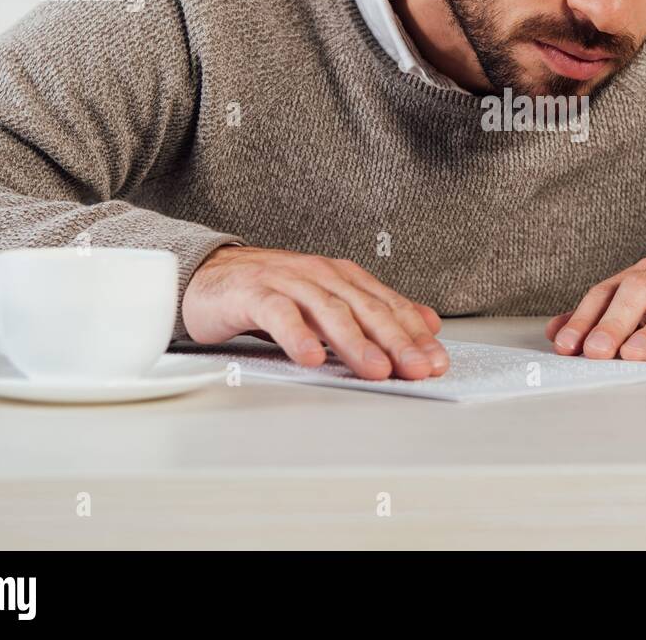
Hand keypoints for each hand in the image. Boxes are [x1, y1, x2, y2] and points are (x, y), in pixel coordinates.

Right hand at [183, 245, 448, 379]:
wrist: (209, 275)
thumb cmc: (273, 294)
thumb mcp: (330, 301)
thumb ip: (375, 312)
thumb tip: (427, 324)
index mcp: (344, 277)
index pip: (389, 305)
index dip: (415, 334)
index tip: (437, 361)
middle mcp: (321, 275)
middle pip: (366, 309)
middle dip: (396, 341)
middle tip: (417, 369)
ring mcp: (288, 282)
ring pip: (329, 311)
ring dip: (355, 343)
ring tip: (375, 369)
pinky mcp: (254, 294)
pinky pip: (279, 315)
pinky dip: (297, 336)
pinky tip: (312, 358)